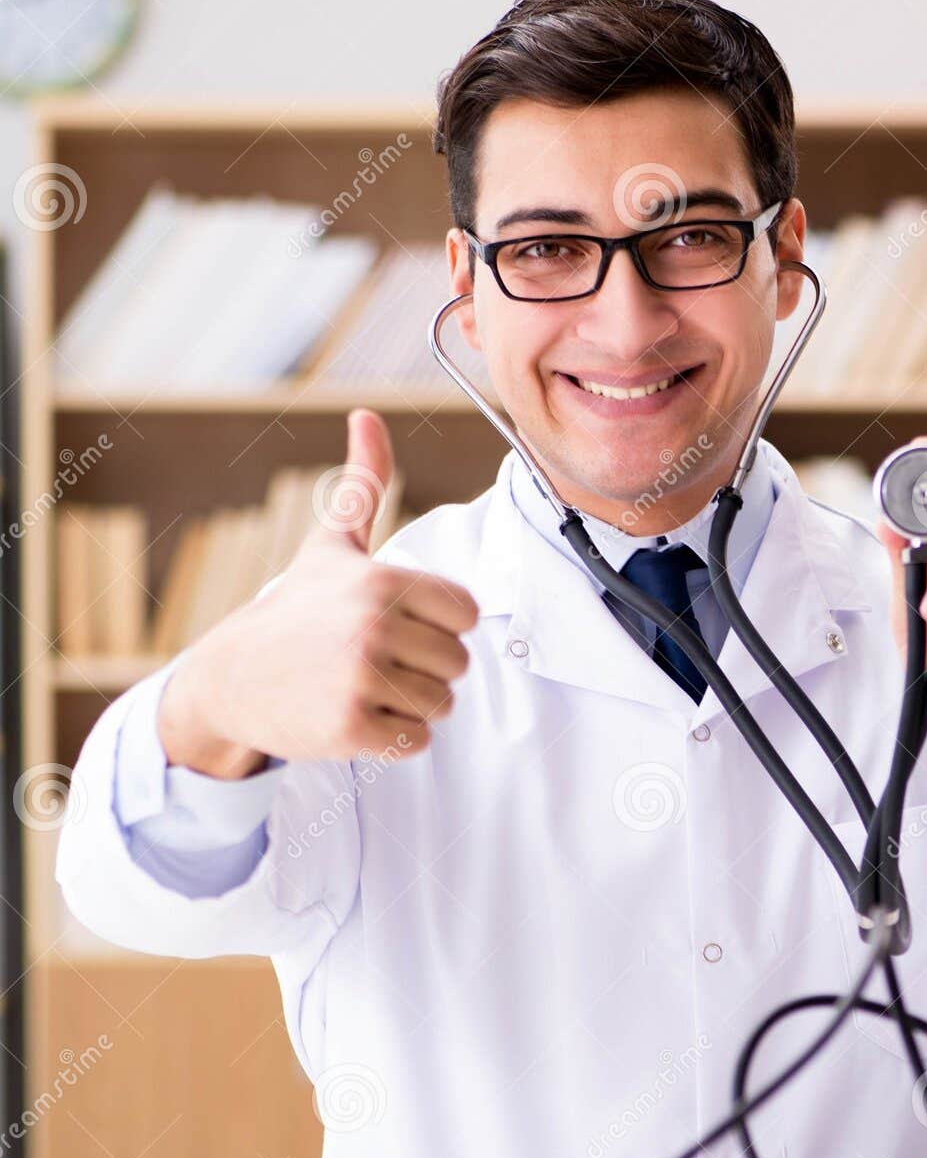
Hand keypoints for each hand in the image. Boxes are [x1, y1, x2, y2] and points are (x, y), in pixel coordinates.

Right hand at [158, 409, 479, 778]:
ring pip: (441, 704)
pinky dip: (390, 737)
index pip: (466, 615)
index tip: (396, 623)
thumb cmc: (295, 610)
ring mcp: (362, 678)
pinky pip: (414, 741)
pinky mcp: (350, 727)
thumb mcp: (332, 546)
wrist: (229, 678)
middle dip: (424, 668)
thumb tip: (367, 415)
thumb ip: (364, 485)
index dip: (437, 625)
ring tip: (362, 685)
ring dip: (409, 704)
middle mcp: (374, 626)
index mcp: (383, 580)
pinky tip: (352, 714)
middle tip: (372, 660)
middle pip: (458, 664)